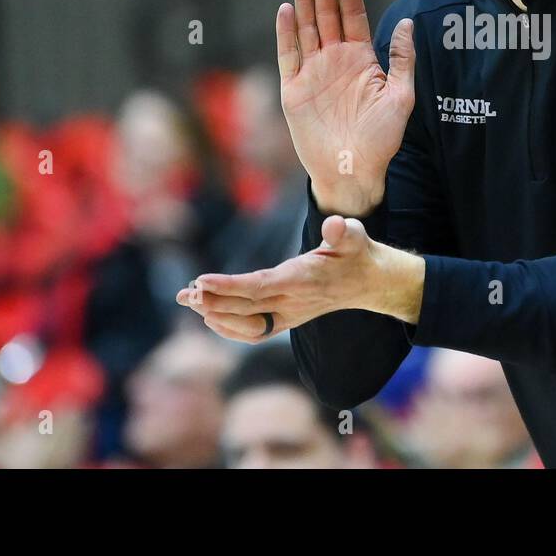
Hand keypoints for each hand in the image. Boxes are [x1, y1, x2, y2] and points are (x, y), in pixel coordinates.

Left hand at [175, 215, 424, 339]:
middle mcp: (294, 302)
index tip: (202, 282)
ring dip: (216, 314)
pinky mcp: (287, 318)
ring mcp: (289, 314)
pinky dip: (229, 327)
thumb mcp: (355, 236)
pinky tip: (209, 316)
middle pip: (247, 307)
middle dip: (214, 302)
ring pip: (246, 322)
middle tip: (185, 294)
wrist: (370, 282)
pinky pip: (253, 330)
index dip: (229, 287)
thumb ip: (344, 232)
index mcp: (303, 280)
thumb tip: (335, 225)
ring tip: (187, 301)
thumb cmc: (357, 253)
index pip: (260, 286)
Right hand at [278, 0, 414, 215]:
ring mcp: (312, 73)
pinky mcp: (294, 90)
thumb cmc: (382, 140)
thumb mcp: (401, 97)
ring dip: (304, 0)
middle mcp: (335, 60)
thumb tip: (407, 22)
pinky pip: (289, 56)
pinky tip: (287, 10)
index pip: (352, 15)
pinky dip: (287, 33)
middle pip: (327, 14)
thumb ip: (402, 59)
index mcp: (361, 58)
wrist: (354, 172)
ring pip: (307, 28)